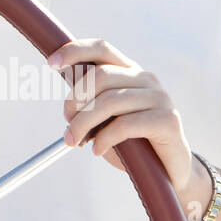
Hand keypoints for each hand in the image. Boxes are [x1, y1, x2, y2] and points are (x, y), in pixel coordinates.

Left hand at [51, 38, 206, 207]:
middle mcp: (145, 78)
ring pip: (109, 101)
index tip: (51, 63)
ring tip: (74, 141)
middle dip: (75, 100)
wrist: (168, 172)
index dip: (75, 51)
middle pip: (100, 76)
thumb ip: (90, 104)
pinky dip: (103, 138)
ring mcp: (159, 98)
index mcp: (129, 71)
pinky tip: (97, 150)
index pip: (101, 48)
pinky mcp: (168, 120)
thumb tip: (67, 102)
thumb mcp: (106, 120)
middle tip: (67, 123)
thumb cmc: (132, 144)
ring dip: (83, 123)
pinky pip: (125, 124)